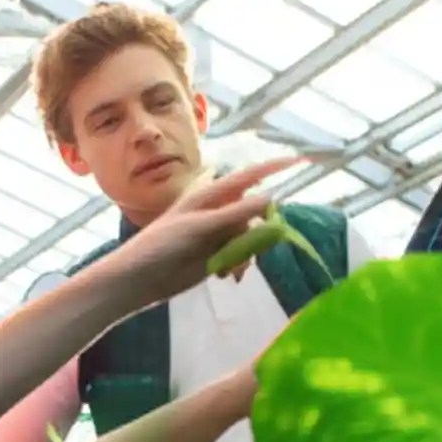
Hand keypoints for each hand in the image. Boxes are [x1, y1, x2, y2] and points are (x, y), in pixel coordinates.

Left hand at [109, 157, 301, 304]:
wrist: (140, 279)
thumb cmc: (162, 245)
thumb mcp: (200, 227)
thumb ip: (236, 214)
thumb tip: (270, 198)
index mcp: (211, 195)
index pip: (250, 176)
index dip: (275, 167)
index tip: (301, 161)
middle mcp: (218, 210)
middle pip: (257, 212)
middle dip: (261, 230)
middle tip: (251, 247)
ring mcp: (219, 233)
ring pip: (252, 237)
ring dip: (248, 253)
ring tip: (227, 268)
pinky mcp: (218, 255)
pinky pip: (243, 255)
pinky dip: (240, 265)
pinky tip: (224, 276)